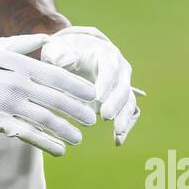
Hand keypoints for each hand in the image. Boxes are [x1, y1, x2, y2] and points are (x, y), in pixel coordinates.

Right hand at [0, 35, 96, 155]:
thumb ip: (23, 43)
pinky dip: (46, 143)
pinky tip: (59, 149)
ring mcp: (8, 104)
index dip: (77, 87)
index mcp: (19, 64)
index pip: (57, 77)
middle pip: (56, 100)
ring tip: (78, 137)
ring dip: (65, 130)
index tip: (92, 95)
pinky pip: (28, 135)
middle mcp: (17, 84)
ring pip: (45, 120)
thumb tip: (46, 38)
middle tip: (92, 118)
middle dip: (77, 110)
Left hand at [39, 26, 140, 145]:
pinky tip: (118, 140)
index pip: (110, 67)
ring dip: (125, 117)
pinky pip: (129, 112)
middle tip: (105, 116)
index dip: (106, 82)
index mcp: (106, 54)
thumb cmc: (65, 51)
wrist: (76, 55)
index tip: (98, 98)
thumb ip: (59, 53)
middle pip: (122, 86)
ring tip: (118, 133)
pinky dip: (126, 125)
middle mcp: (120, 69)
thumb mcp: (58, 48)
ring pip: (129, 101)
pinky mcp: (121, 99)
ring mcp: (122, 85)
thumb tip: (65, 61)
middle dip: (115, 102)